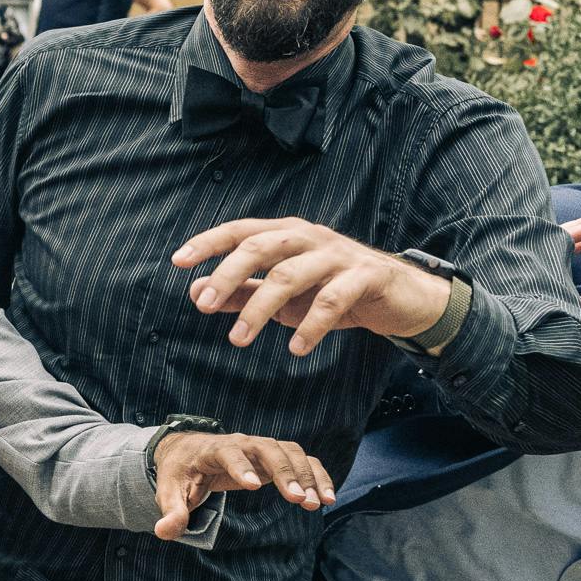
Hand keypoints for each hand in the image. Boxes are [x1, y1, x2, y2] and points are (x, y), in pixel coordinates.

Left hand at [152, 431, 332, 536]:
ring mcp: (261, 448)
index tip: (253, 485)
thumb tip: (164, 532)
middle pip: (267, 449)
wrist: (190, 452)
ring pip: (290, 452)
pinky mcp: (274, 457)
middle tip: (300, 499)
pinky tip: (328, 497)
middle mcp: (241, 443)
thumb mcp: (169, 491)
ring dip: (307, 475)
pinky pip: (302, 460)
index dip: (240, 467)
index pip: (228, 452)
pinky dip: (317, 474)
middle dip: (285, 472)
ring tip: (320, 502)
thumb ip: (171, 511)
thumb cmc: (180, 473)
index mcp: (212, 449)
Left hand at [173, 218, 451, 356]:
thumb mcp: (285, 296)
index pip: (241, 231)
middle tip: (205, 306)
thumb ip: (243, 292)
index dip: (209, 243)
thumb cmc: (336, 291)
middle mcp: (310, 237)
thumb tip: (196, 293)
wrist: (402, 298)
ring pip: (291, 275)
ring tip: (238, 339)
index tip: (178, 262)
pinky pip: (333, 299)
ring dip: (260, 308)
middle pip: (261, 247)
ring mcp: (340, 255)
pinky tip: (296, 349)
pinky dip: (311, 325)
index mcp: (287, 235)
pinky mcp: (367, 276)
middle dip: (228, 275)